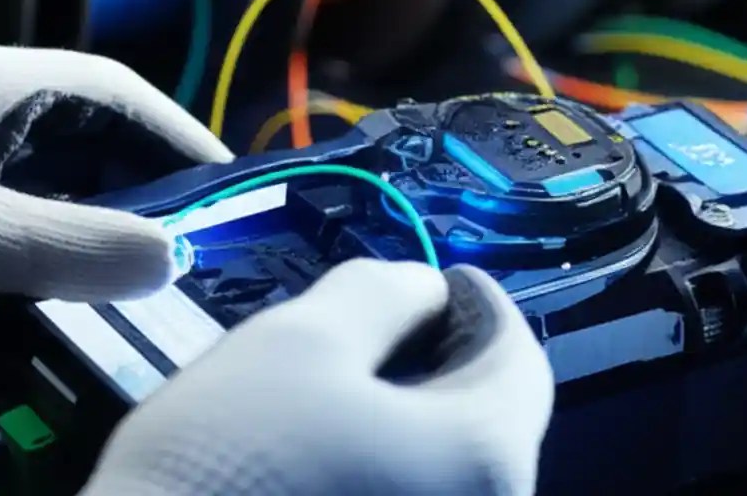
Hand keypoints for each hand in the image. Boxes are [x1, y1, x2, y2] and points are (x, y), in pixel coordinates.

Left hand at [0, 36, 231, 368]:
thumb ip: (68, 246)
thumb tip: (170, 258)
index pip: (109, 88)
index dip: (175, 130)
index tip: (223, 180)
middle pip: (83, 124)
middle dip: (143, 174)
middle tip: (194, 230)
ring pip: (46, 166)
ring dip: (97, 205)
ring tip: (146, 256)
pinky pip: (9, 197)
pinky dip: (51, 228)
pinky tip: (71, 269)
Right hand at [79, 259, 554, 495]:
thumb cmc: (228, 461)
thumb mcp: (299, 342)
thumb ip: (380, 293)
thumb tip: (424, 289)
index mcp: (485, 456)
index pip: (518, 358)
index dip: (482, 303)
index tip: (444, 276)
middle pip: (489, 420)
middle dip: (448, 359)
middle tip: (393, 321)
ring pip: (451, 470)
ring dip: (418, 417)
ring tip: (353, 385)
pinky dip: (396, 470)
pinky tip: (335, 452)